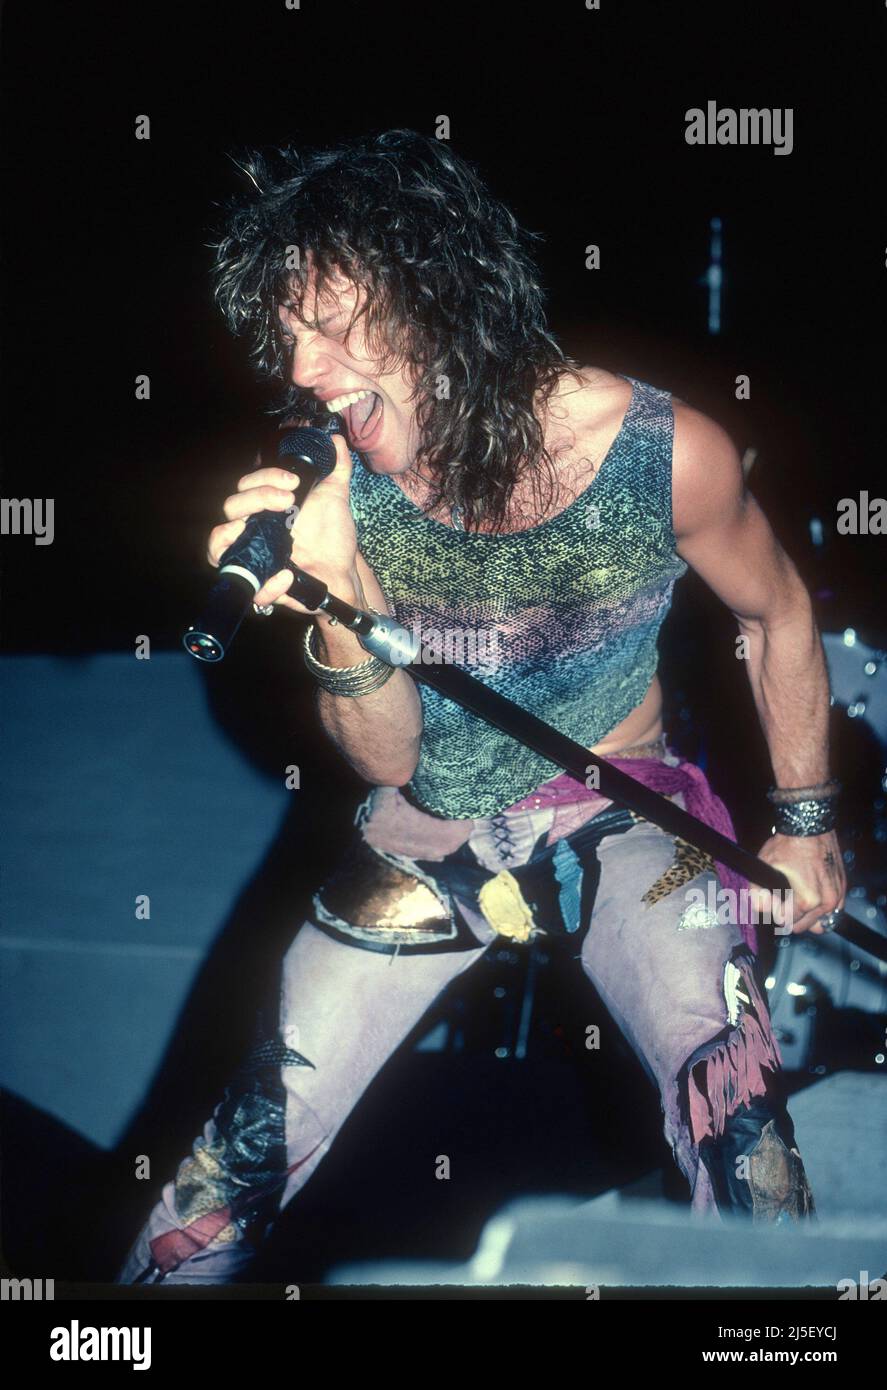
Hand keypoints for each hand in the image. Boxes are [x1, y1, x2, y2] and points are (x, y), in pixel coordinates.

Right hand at [206, 432, 359, 614]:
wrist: (344, 572)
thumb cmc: (333, 535)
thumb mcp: (336, 497)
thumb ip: (336, 467)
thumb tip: (337, 440)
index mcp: (266, 506)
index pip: (248, 484)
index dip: (266, 477)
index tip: (294, 481)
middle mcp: (253, 528)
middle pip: (230, 507)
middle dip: (255, 497)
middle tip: (288, 500)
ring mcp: (253, 555)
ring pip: (218, 544)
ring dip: (228, 534)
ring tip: (256, 529)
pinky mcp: (262, 586)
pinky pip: (250, 587)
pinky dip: (267, 583)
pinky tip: (286, 574)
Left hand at [749, 830, 846, 934]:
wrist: (810, 825)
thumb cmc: (788, 844)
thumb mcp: (765, 866)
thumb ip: (757, 893)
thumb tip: (765, 909)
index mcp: (808, 900)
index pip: (788, 922)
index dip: (776, 911)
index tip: (773, 898)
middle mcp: (828, 901)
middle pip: (806, 926)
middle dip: (792, 916)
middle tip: (782, 898)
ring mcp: (838, 894)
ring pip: (822, 921)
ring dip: (809, 915)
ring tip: (796, 898)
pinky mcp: (843, 886)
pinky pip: (834, 909)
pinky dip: (822, 907)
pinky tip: (810, 893)